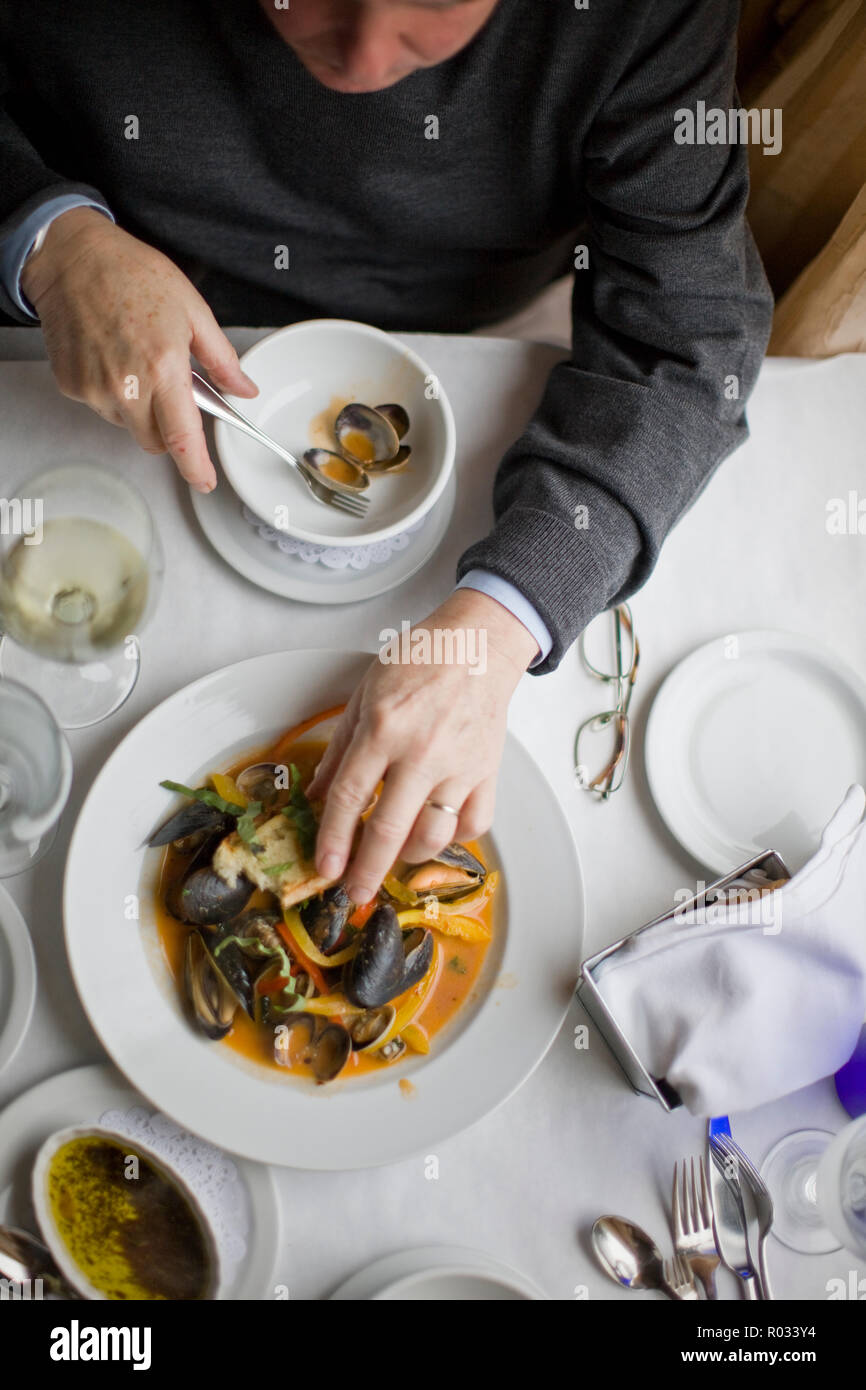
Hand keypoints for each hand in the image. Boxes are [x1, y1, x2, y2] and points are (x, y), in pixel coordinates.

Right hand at [21, 206, 257, 491]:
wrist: (72, 257)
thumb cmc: (132, 274)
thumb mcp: (192, 309)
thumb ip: (221, 358)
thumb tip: (244, 389)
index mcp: (163, 368)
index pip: (182, 438)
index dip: (196, 467)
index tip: (205, 481)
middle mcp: (126, 386)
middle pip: (155, 440)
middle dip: (168, 426)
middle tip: (169, 386)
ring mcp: (94, 389)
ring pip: (128, 424)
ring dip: (139, 407)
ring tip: (135, 359)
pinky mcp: (71, 385)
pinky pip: (101, 406)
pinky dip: (112, 391)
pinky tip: (111, 355)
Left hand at [308, 588, 538, 902]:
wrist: (478, 646)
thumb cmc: (420, 660)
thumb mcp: (365, 695)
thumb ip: (340, 748)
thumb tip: (316, 794)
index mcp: (384, 729)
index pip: (350, 797)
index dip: (333, 839)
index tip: (325, 869)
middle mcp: (422, 753)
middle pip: (389, 828)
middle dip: (367, 870)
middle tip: (355, 895)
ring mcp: (459, 767)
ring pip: (434, 834)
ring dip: (408, 857)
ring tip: (393, 858)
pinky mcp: (487, 772)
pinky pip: (473, 823)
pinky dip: (454, 838)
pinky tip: (436, 833)